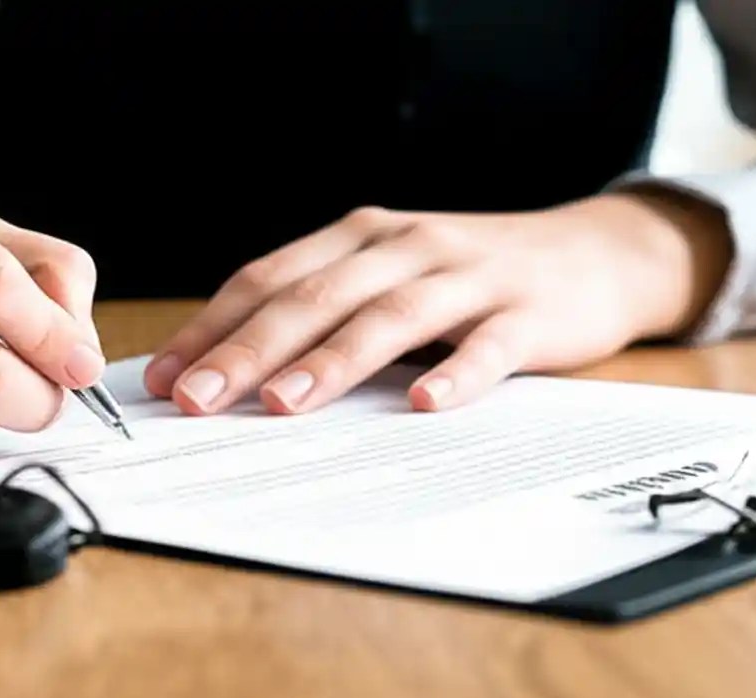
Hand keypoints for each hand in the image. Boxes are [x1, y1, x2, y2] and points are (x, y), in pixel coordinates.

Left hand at [143, 190, 730, 414]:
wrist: (592, 252)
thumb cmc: (469, 275)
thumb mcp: (391, 274)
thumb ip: (326, 308)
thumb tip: (233, 370)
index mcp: (361, 236)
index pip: (270, 278)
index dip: (213, 327)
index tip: (164, 377)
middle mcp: (405, 246)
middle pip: (315, 298)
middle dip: (248, 350)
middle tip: (196, 401)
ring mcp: (467, 277)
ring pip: (389, 317)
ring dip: (332, 361)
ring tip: (283, 403)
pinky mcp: (526, 313)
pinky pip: (487, 346)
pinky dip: (455, 372)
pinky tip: (424, 403)